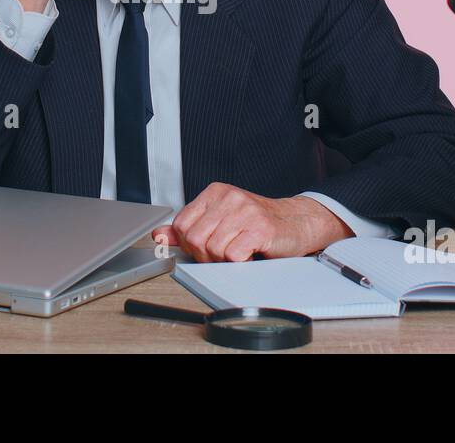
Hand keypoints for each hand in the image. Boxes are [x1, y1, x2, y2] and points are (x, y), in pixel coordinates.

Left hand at [152, 183, 353, 261]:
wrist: (295, 223)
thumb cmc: (257, 224)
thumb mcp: (219, 220)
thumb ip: (189, 227)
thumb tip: (159, 235)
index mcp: (215, 192)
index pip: (182, 224)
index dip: (190, 243)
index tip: (206, 245)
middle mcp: (229, 197)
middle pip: (195, 239)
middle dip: (206, 255)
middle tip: (224, 252)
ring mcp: (245, 211)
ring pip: (213, 249)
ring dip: (225, 259)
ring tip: (239, 251)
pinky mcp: (260, 229)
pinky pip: (234, 256)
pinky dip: (240, 262)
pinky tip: (250, 253)